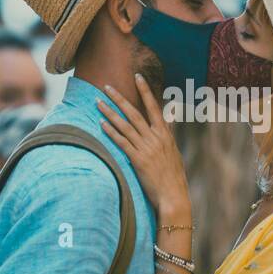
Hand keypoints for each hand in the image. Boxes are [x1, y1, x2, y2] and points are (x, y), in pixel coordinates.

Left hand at [97, 74, 190, 219]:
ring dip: (110, 112)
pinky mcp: (138, 160)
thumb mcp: (174, 154)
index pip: (154, 107)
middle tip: (107, 86)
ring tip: (98, 102)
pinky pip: (121, 142)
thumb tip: (167, 122)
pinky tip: (101, 123)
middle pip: (134, 113)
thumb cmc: (174, 177)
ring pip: (125, 125)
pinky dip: (111, 131)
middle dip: (119, 98)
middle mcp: (155, 138)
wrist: (174, 196)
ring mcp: (146, 148)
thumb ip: (167, 137)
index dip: (145, 91)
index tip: (137, 77)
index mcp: (165, 135)